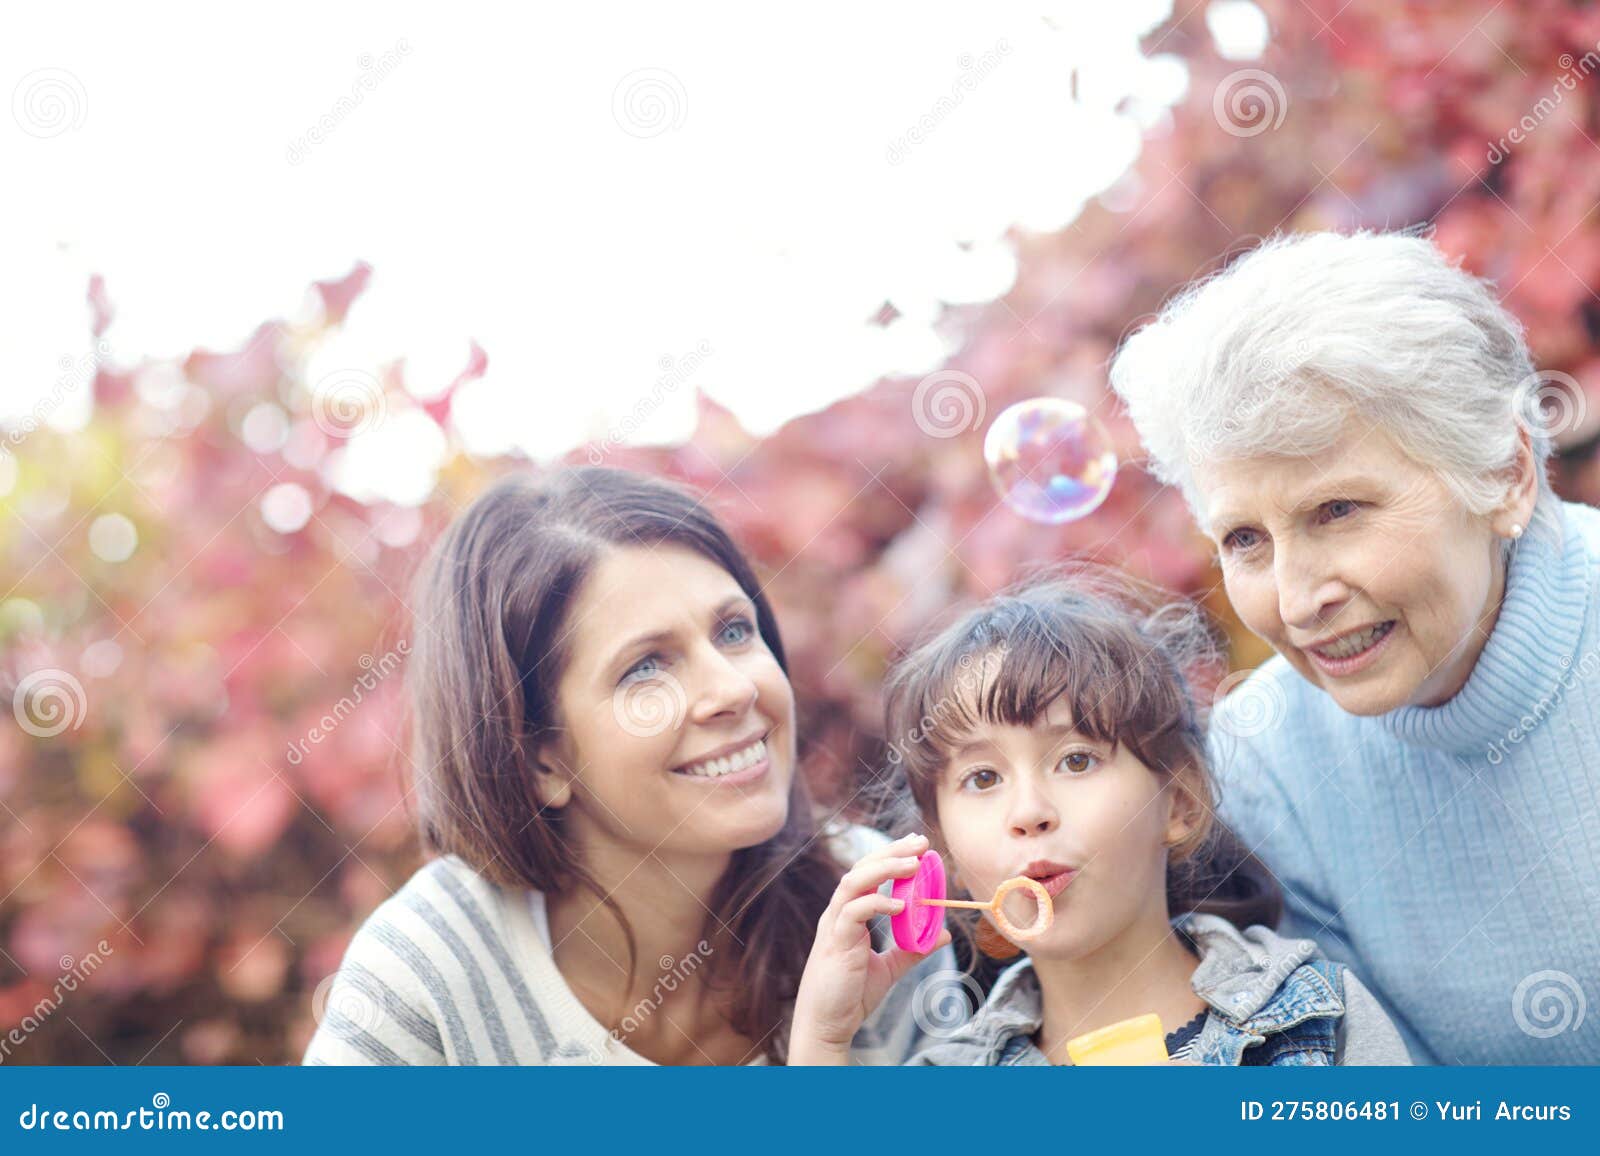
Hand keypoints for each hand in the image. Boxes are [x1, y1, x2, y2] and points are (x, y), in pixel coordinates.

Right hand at [788, 833, 951, 1063]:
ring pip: (854, 882)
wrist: (827, 1024)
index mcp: (849, 914)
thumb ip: (913, 948)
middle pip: (861, 868)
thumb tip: (943, 934)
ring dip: (884, 868)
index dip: (891, 855)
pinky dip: (876, 903)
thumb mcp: (890, 968)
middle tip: (920, 843)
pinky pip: (853, 912)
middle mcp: (839, 913)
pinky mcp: (835, 942)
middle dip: (891, 852)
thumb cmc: (851, 995)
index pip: (869, 874)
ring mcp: (834, 925)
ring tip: (912, 863)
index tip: (918, 846)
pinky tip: (899, 904)